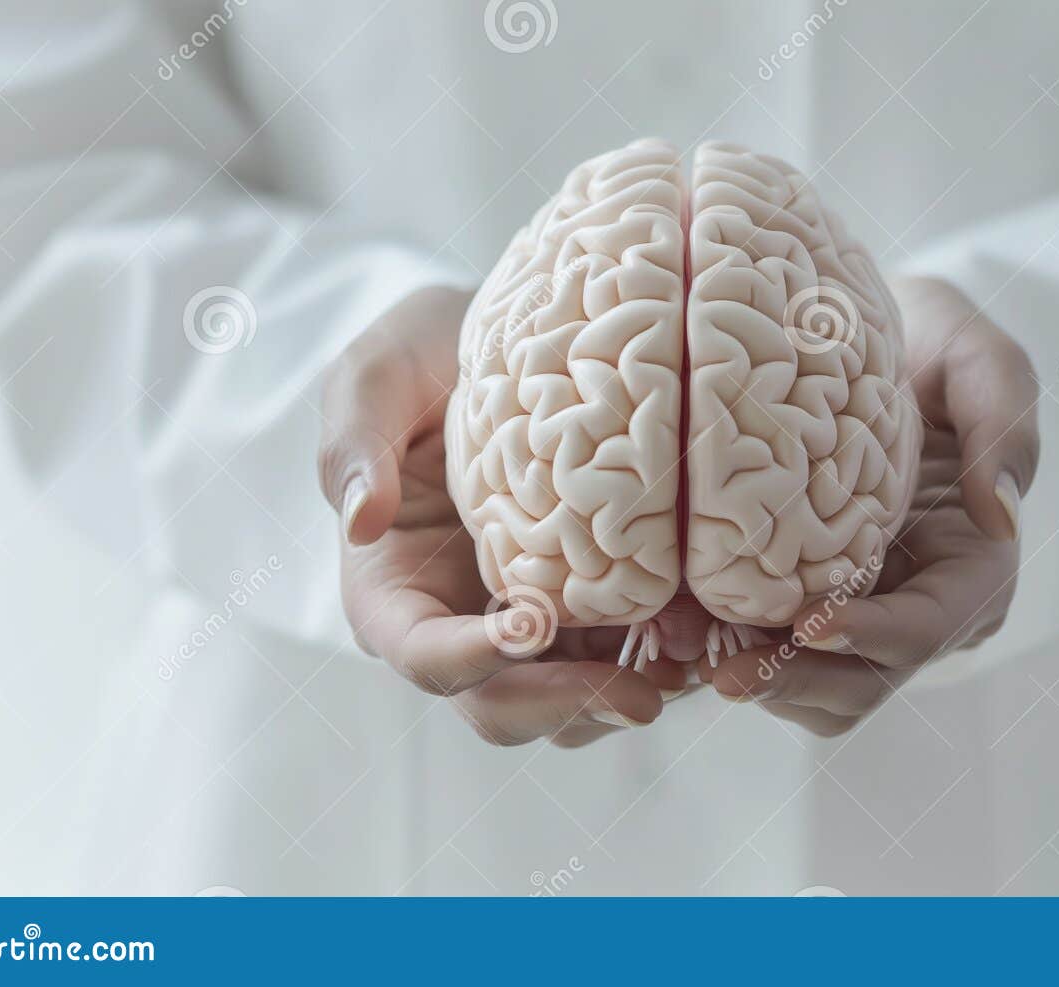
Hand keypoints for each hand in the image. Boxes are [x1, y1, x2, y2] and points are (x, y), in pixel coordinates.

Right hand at [317, 286, 686, 747]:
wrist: (495, 343)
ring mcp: (522, 621)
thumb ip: (354, 444)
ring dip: (622, 696)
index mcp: (390, 590)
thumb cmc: (420, 356)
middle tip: (640, 694)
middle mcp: (456, 623)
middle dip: (567, 707)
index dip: (470, 658)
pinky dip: (658, 656)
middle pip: (499, 704)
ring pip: (565, 700)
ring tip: (688, 664)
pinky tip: (704, 631)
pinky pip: (616, 655)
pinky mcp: (582, 605)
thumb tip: (360, 524)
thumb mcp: (374, 376)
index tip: (532, 625)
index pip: (420, 654)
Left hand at [703, 277, 1039, 735]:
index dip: (871, 638)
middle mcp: (911, 609)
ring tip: (684, 653)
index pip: (925, 630)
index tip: (809, 623)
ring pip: (807, 688)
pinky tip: (667, 632)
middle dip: (794, 683)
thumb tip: (1004, 517)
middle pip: (859, 683)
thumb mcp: (981, 361)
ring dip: (750, 678)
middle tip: (726, 672)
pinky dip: (716, 653)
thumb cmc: (928, 343)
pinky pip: (758, 652)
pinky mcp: (796, 602)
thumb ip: (1005, 426)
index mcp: (970, 572)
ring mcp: (850, 614)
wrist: (856, 335)